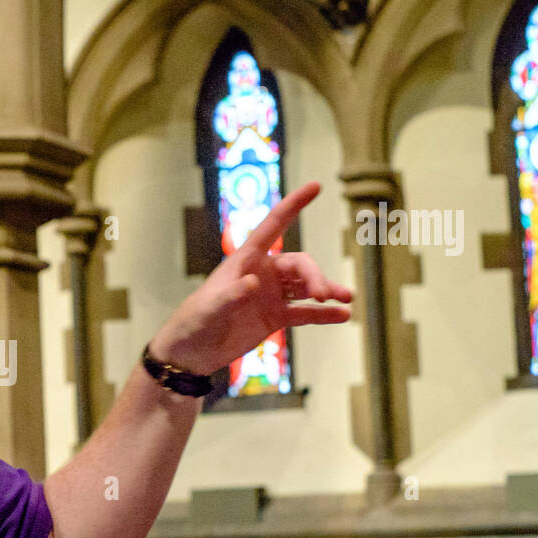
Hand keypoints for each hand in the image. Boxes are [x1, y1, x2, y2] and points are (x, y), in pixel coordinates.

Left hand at [151, 182, 352, 374]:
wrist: (192, 352)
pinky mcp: (275, 317)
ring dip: (326, 290)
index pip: (273, 225)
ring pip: (306, 286)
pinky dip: (324, 314)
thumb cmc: (194, 322)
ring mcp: (271, 295)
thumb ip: (231, 296)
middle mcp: (262, 273)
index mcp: (245, 260)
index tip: (316, 186)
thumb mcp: (210, 308)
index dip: (293, 205)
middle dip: (314, 276)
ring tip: (346, 300)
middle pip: (299, 264)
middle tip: (321, 295)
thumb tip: (254, 283)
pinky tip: (343, 316)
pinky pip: (305, 313)